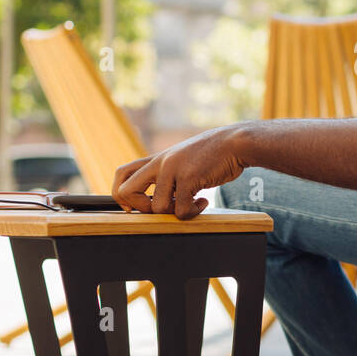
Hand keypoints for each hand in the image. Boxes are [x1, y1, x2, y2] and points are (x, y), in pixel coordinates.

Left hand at [111, 125, 248, 219]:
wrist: (234, 143)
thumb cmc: (212, 155)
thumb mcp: (183, 160)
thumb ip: (168, 175)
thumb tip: (159, 201)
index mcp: (156, 159)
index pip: (121, 174)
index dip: (122, 195)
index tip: (137, 206)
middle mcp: (160, 163)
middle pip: (125, 191)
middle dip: (139, 209)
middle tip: (159, 209)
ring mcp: (172, 169)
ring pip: (157, 208)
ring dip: (175, 213)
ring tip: (191, 204)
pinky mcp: (188, 178)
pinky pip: (181, 210)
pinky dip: (193, 212)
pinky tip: (203, 202)